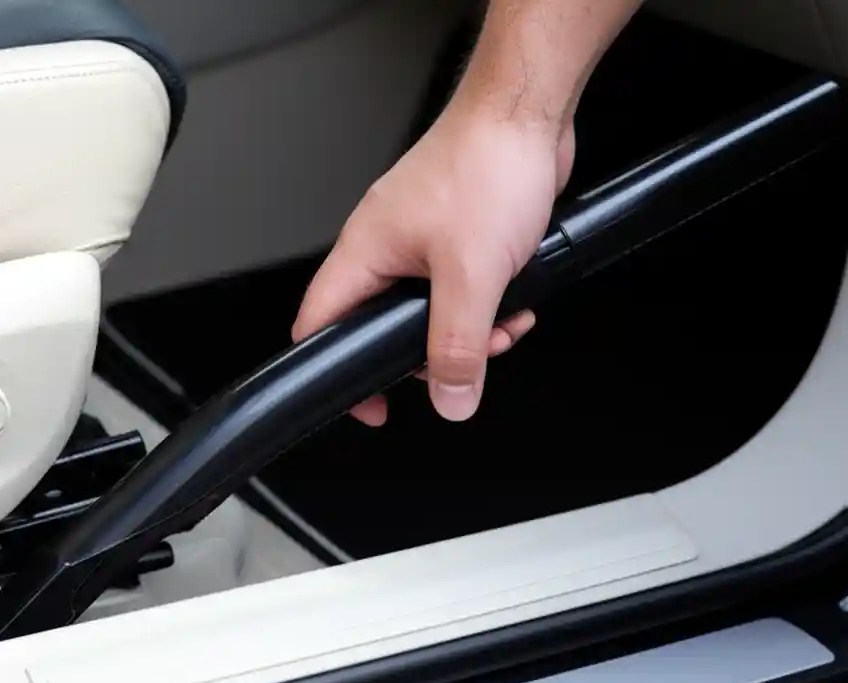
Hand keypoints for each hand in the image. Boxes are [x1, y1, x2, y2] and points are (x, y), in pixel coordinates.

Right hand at [292, 103, 573, 423]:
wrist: (526, 113)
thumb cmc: (485, 166)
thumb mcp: (472, 275)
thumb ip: (458, 345)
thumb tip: (452, 399)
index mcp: (363, 252)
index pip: (321, 325)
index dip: (337, 372)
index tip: (370, 404)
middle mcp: (384, 246)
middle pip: (385, 327)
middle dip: (432, 354)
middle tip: (465, 360)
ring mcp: (419, 239)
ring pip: (431, 310)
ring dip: (470, 329)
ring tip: (502, 324)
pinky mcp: (454, 233)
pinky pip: (460, 287)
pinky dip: (487, 302)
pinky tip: (515, 299)